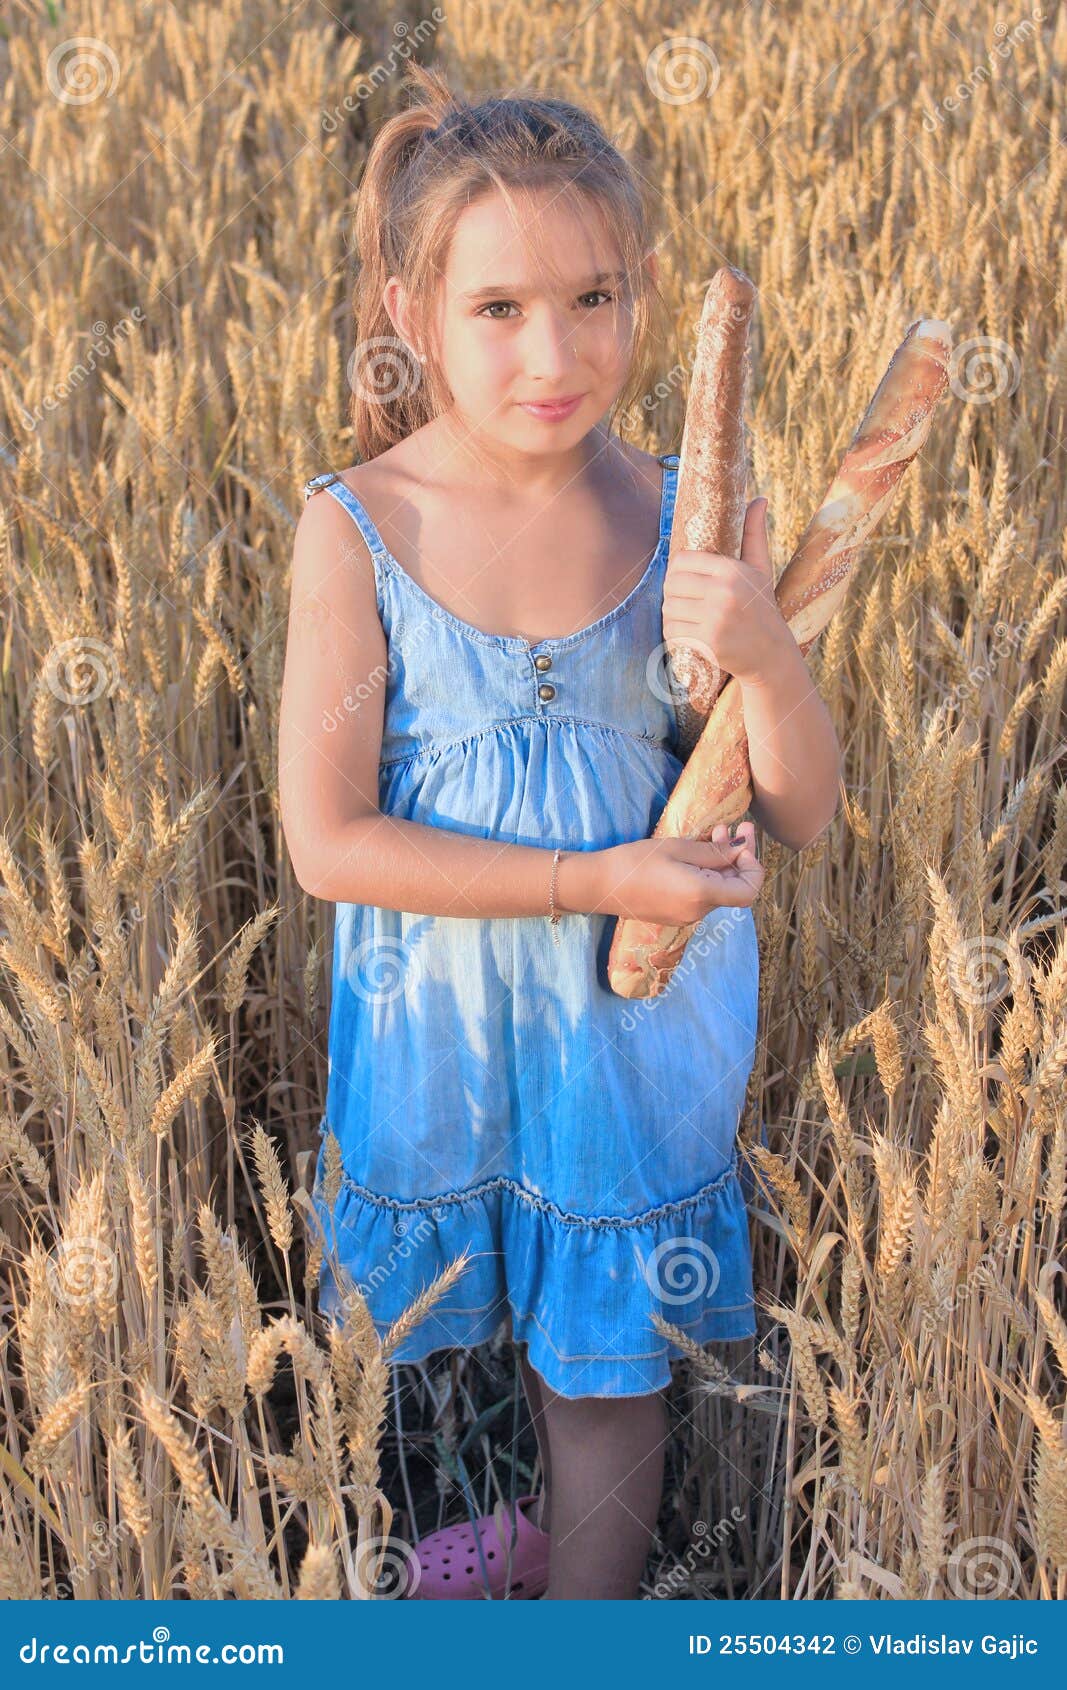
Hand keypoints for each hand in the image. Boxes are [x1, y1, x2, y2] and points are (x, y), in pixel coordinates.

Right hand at [592, 822, 762, 925]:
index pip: (748, 891)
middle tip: (733, 826)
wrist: (600, 885)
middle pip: (734, 887)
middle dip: (738, 856)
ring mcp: (687, 916)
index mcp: (702, 894)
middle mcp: (698, 911)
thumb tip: (742, 848)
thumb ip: (714, 851)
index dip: (753, 867)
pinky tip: (696, 854)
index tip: (742, 842)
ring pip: (719, 889)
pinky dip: (707, 874)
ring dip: (722, 863)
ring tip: (713, 833)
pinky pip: (703, 894)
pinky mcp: (676, 915)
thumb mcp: (678, 848)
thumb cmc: (635, 862)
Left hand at [662, 497, 791, 686]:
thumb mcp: (761, 569)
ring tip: (686, 618)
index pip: (682, 560)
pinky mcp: (707, 642)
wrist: (771, 655)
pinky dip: (675, 634)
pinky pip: (673, 632)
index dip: (676, 570)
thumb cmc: (762, 608)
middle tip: (683, 601)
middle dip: (672, 593)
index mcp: (732, 570)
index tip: (683, 580)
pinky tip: (688, 634)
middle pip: (671, 584)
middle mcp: (723, 592)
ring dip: (672, 615)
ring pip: (669, 609)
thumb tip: (758, 498)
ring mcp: (715, 619)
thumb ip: (754, 533)